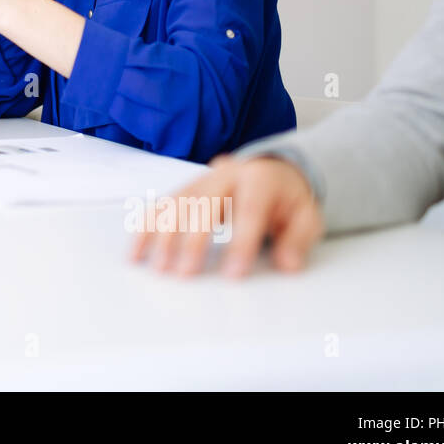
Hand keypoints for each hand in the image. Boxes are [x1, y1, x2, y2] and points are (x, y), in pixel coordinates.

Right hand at [130, 155, 323, 277]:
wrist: (272, 169)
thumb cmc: (287, 199)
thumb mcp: (307, 217)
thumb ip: (298, 240)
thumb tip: (288, 264)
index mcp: (259, 179)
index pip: (249, 210)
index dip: (241, 242)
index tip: (234, 273)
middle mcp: (225, 175)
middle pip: (204, 204)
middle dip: (192, 239)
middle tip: (184, 272)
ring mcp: (201, 179)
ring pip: (176, 203)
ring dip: (163, 235)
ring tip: (157, 267)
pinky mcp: (185, 189)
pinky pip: (161, 206)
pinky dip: (146, 228)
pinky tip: (136, 252)